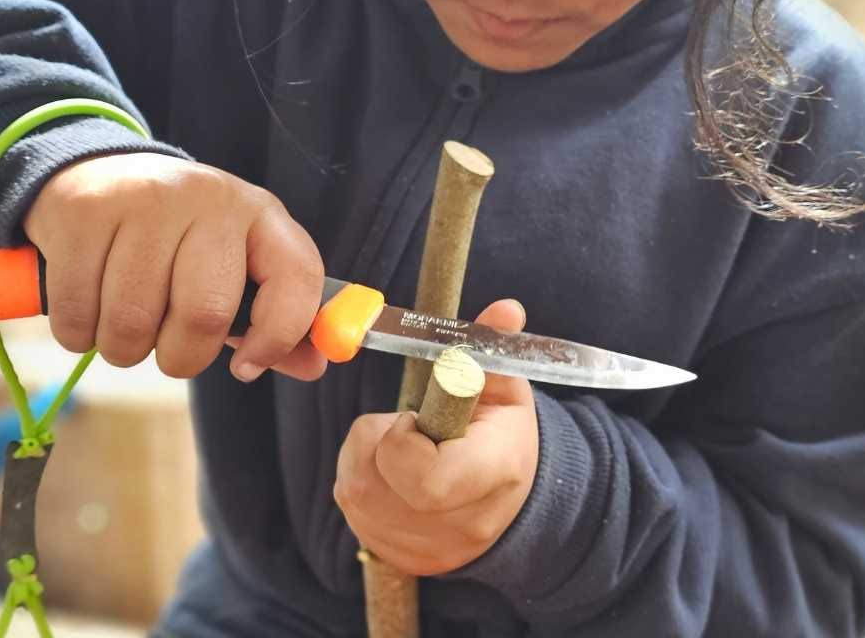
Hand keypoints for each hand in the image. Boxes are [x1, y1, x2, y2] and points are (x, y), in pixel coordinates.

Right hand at [23, 152, 326, 381]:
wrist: (96, 176)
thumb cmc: (177, 240)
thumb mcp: (235, 265)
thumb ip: (274, 320)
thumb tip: (314, 366)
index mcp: (259, 214)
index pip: (296, 277)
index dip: (278, 337)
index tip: (247, 367)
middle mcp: (207, 198)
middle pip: (204, 314)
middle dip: (181, 358)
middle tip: (166, 347)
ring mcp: (143, 200)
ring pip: (131, 324)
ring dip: (123, 348)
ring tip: (122, 322)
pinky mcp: (83, 212)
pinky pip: (78, 314)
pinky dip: (80, 334)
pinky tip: (88, 307)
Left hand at [334, 299, 538, 574]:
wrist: (511, 504)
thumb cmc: (500, 434)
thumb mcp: (503, 388)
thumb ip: (492, 347)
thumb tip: (506, 309)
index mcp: (495, 474)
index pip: (426, 477)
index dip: (403, 439)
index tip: (415, 416)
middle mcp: (463, 523)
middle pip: (377, 483)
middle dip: (379, 442)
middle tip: (407, 427)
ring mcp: (428, 547)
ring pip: (357, 489)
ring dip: (367, 456)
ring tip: (405, 447)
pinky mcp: (398, 555)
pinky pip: (353, 508)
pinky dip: (363, 479)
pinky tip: (395, 473)